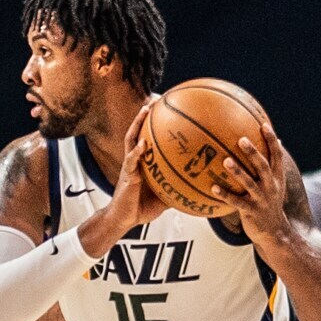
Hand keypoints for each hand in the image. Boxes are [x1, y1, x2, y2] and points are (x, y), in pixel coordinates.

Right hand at [82, 97, 164, 255]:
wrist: (122, 220)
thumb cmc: (140, 209)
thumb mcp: (164, 198)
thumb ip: (177, 189)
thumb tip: (198, 188)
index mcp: (143, 163)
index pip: (147, 139)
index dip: (153, 125)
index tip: (165, 110)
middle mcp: (135, 160)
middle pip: (138, 132)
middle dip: (145, 116)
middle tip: (156, 100)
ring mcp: (129, 166)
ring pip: (131, 139)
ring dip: (137, 124)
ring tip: (145, 110)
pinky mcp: (126, 176)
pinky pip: (131, 161)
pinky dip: (137, 152)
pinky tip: (143, 144)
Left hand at [208, 122, 290, 243]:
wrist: (275, 232)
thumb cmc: (270, 203)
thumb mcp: (275, 184)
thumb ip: (273, 165)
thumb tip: (278, 141)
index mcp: (277, 177)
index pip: (276, 155)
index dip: (271, 140)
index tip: (263, 125)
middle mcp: (271, 186)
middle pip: (263, 166)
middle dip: (253, 152)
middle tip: (241, 139)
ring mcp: (261, 199)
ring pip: (249, 183)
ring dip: (237, 172)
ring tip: (225, 161)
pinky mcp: (251, 211)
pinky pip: (235, 201)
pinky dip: (224, 194)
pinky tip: (212, 188)